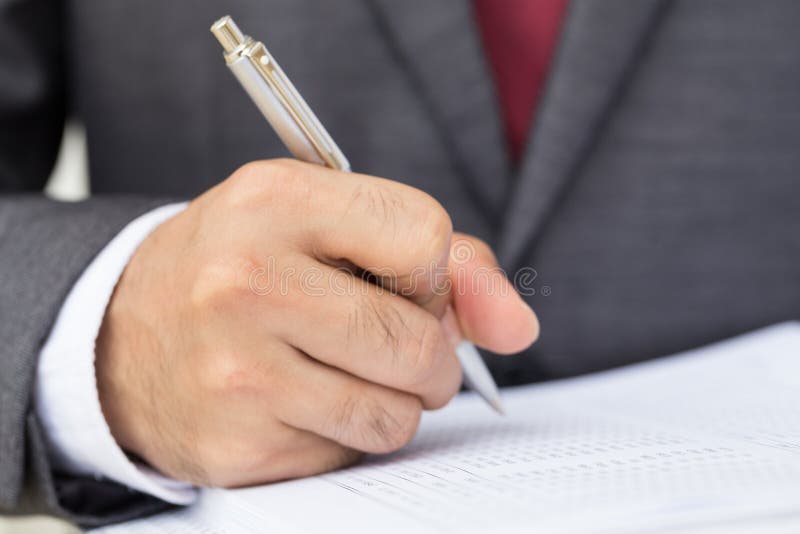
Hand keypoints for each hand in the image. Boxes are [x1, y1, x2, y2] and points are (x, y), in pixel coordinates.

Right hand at [95, 159, 537, 486]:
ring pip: (398, 413)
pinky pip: (352, 453)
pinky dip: (349, 433)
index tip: (404, 283)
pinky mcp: (237, 444)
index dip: (433, 271)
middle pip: (418, 340)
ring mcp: (237, 371)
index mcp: (275, 201)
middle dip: (429, 354)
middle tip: (393, 344)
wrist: (121, 337)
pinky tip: (302, 403)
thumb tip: (519, 325)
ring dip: (396, 400)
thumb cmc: (239, 268)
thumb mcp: (323, 224)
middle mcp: (247, 282)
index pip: (424, 236)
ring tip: (345, 372)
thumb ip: (442, 259)